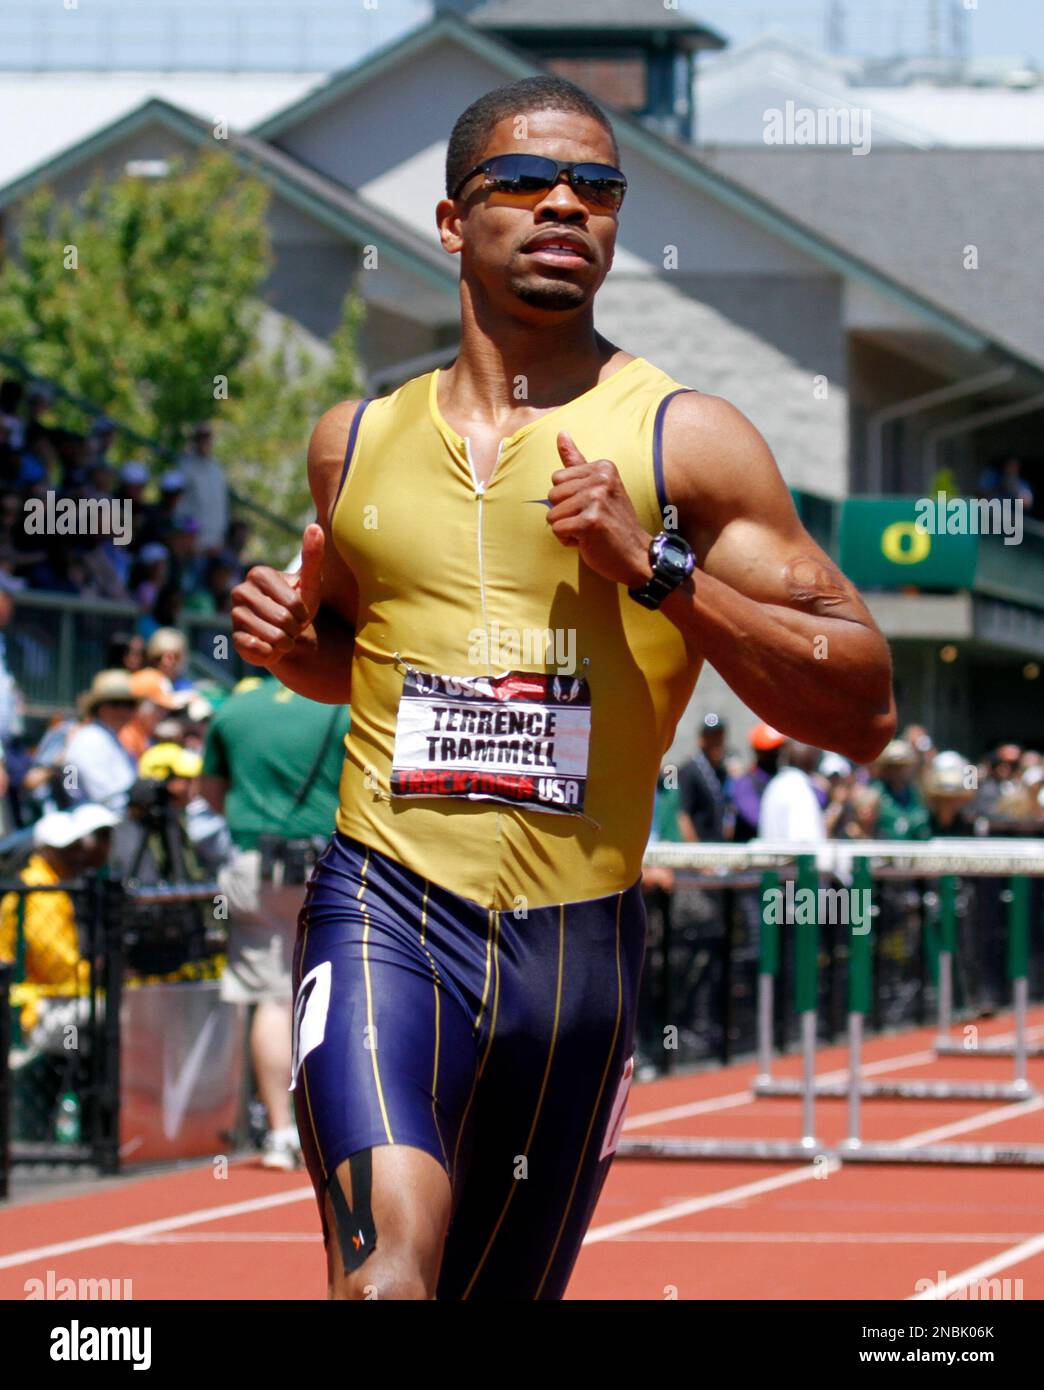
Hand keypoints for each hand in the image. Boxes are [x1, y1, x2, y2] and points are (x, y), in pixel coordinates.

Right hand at [231, 523, 324, 667]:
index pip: (292, 601)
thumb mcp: (310, 581)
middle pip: (282, 620)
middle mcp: (240, 591)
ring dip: (286, 641)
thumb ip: (313, 556)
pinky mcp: (234, 639)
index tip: (300, 610)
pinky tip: (270, 646)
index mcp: (258, 574)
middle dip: (295, 628)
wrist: (288, 633)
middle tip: (292, 625)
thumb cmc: (300, 604)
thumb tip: (315, 527)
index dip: (302, 612)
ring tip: (283, 634)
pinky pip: (258, 649)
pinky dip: (272, 652)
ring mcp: (234, 615)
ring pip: (272, 636)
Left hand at [546, 432, 652, 587]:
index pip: (557, 478)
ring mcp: (597, 500)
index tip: (591, 507)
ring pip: (552, 514)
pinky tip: (588, 541)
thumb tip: (561, 433)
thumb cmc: (613, 522)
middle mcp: (602, 479)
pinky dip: (568, 541)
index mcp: (604, 467)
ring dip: (566, 528)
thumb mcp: (598, 486)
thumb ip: (577, 461)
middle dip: (565, 513)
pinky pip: (557, 530)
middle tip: (591, 521)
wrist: (636, 555)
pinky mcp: (590, 522)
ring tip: (589, 531)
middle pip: (552, 495)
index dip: (568, 498)